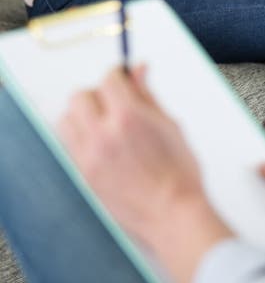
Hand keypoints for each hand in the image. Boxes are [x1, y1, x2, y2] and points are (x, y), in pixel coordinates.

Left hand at [59, 66, 231, 282]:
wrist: (172, 213)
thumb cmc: (179, 171)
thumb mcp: (169, 124)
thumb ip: (147, 94)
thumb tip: (138, 69)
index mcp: (128, 117)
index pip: (108, 79)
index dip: (118, 75)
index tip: (123, 79)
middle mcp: (103, 135)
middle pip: (81, 96)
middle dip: (97, 94)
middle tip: (115, 102)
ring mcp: (89, 157)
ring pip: (67, 120)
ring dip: (82, 115)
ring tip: (104, 124)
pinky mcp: (83, 176)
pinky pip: (69, 145)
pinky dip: (81, 138)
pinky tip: (101, 144)